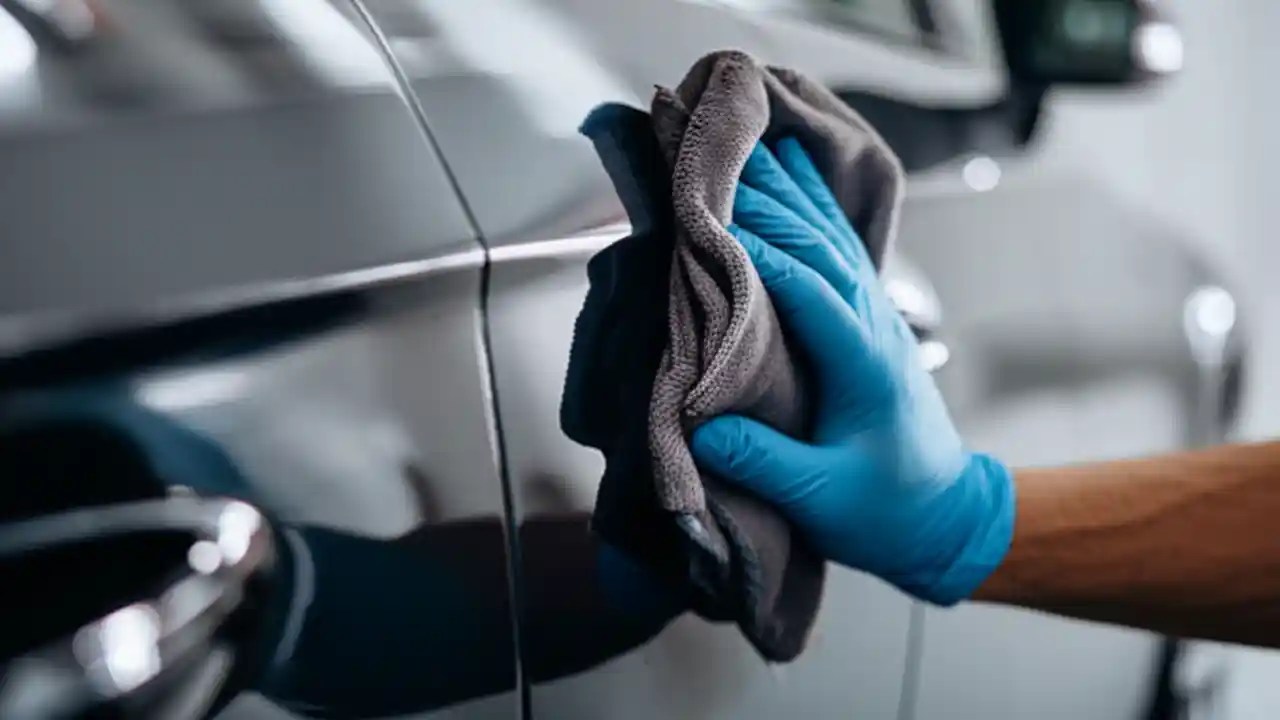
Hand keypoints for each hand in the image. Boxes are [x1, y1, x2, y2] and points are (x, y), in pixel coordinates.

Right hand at [690, 138, 1014, 603]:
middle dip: (771, 200)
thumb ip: (763, 460)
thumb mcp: (821, 497)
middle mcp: (874, 325)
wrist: (945, 516)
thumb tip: (700, 426)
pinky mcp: (869, 320)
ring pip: (834, 237)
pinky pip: (841, 249)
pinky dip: (816, 206)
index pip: (810, 289)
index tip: (713, 224)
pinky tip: (796, 175)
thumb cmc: (886, 510)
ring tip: (756, 143)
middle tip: (721, 159)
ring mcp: (877, 318)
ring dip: (794, 190)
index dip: (762, 253)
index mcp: (864, 362)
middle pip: (822, 246)